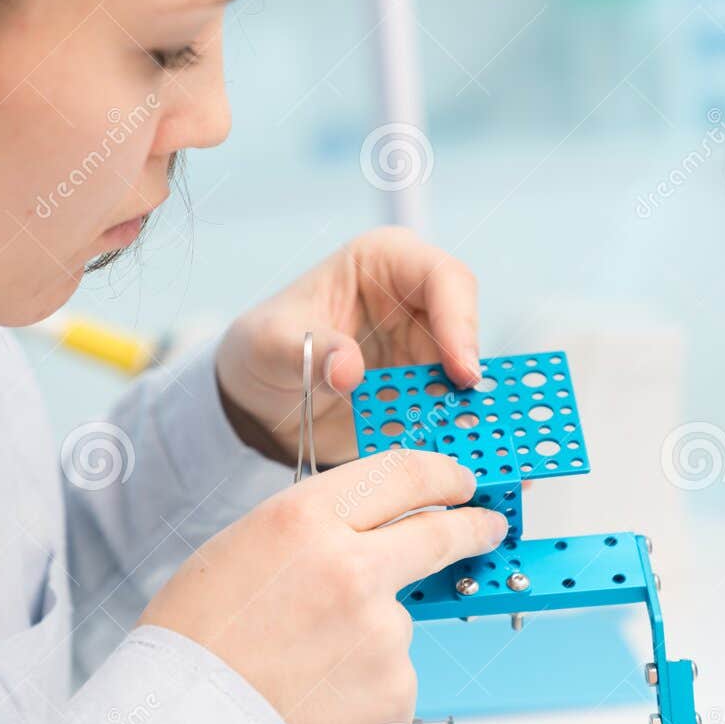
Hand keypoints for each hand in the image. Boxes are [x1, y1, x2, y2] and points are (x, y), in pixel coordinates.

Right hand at [139, 449, 505, 723]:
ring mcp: (382, 632)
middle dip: (470, 527)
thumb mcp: (241, 549)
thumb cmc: (194, 643)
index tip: (458, 481)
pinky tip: (319, 694)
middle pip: (439, 533)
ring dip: (370, 636)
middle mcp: (353, 567)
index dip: (439, 473)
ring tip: (306, 664)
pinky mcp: (395, 689)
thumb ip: (311, 531)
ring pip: (398, 619)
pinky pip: (392, 676)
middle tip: (483, 527)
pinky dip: (365, 685)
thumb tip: (365, 530)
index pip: (400, 474)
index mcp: (304, 521)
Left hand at [216, 226, 480, 465]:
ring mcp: (421, 349)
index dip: (460, 321)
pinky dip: (448, 436)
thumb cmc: (261, 349)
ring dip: (463, 413)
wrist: (255, 398)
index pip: (444, 279)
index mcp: (384, 262)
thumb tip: (349, 369)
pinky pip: (449, 412)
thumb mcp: (270, 344)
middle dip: (468, 377)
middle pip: (466, 332)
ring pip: (465, 379)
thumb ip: (309, 350)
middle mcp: (414, 301)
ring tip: (462, 446)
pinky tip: (447, 461)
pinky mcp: (421, 392)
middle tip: (469, 418)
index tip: (461, 370)